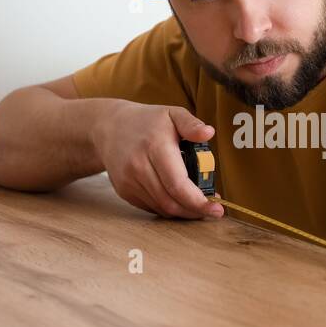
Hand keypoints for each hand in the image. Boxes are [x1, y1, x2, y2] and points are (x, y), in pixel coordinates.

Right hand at [92, 102, 223, 218]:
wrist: (109, 127)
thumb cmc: (147, 121)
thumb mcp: (172, 114)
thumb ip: (191, 124)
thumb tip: (209, 132)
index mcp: (154, 146)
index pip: (177, 184)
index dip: (198, 201)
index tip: (216, 208)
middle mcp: (138, 166)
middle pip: (171, 202)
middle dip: (195, 211)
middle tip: (212, 210)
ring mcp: (128, 181)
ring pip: (162, 208)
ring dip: (183, 212)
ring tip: (199, 205)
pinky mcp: (124, 191)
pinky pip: (151, 207)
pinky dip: (168, 208)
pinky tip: (179, 201)